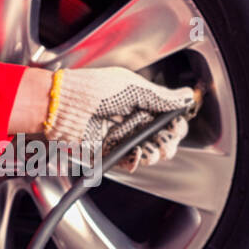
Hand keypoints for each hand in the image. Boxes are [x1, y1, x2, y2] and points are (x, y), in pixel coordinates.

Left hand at [45, 67, 196, 170]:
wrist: (63, 106)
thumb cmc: (90, 90)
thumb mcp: (132, 87)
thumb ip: (161, 96)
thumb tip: (185, 96)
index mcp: (140, 101)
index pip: (167, 116)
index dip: (176, 124)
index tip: (177, 126)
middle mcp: (132, 119)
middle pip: (162, 137)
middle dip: (168, 141)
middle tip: (166, 140)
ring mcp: (121, 136)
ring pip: (149, 151)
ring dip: (156, 153)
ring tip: (154, 149)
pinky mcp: (109, 151)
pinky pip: (129, 162)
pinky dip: (137, 161)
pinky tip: (138, 154)